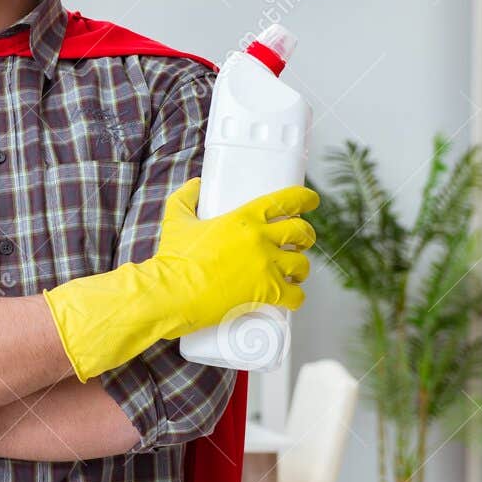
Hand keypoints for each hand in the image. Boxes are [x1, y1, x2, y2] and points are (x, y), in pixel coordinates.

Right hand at [42, 176, 317, 380]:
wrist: (171, 293)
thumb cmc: (173, 259)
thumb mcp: (176, 221)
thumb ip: (185, 198)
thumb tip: (195, 184)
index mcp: (244, 218)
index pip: (287, 201)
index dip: (305, 199)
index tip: (311, 201)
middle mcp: (261, 239)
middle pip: (302, 232)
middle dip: (304, 237)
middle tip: (299, 242)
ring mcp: (266, 267)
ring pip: (302, 264)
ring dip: (299, 268)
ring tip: (292, 272)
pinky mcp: (266, 293)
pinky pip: (297, 295)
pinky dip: (296, 297)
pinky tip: (290, 297)